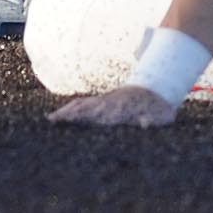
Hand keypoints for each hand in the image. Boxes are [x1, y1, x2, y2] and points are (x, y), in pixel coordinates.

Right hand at [47, 87, 178, 127]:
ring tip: (51, 119)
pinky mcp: (102, 104)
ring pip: (83, 105)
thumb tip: (144, 124)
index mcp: (122, 108)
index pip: (101, 112)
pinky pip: (84, 105)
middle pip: (87, 107)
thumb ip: (152, 120)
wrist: (158, 89)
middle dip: (71, 113)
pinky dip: (71, 109)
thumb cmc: (159, 109)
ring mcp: (105, 102)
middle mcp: (110, 104)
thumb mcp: (161, 116)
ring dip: (68, 111)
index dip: (88, 116)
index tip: (74, 119)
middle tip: (53, 120)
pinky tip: (60, 116)